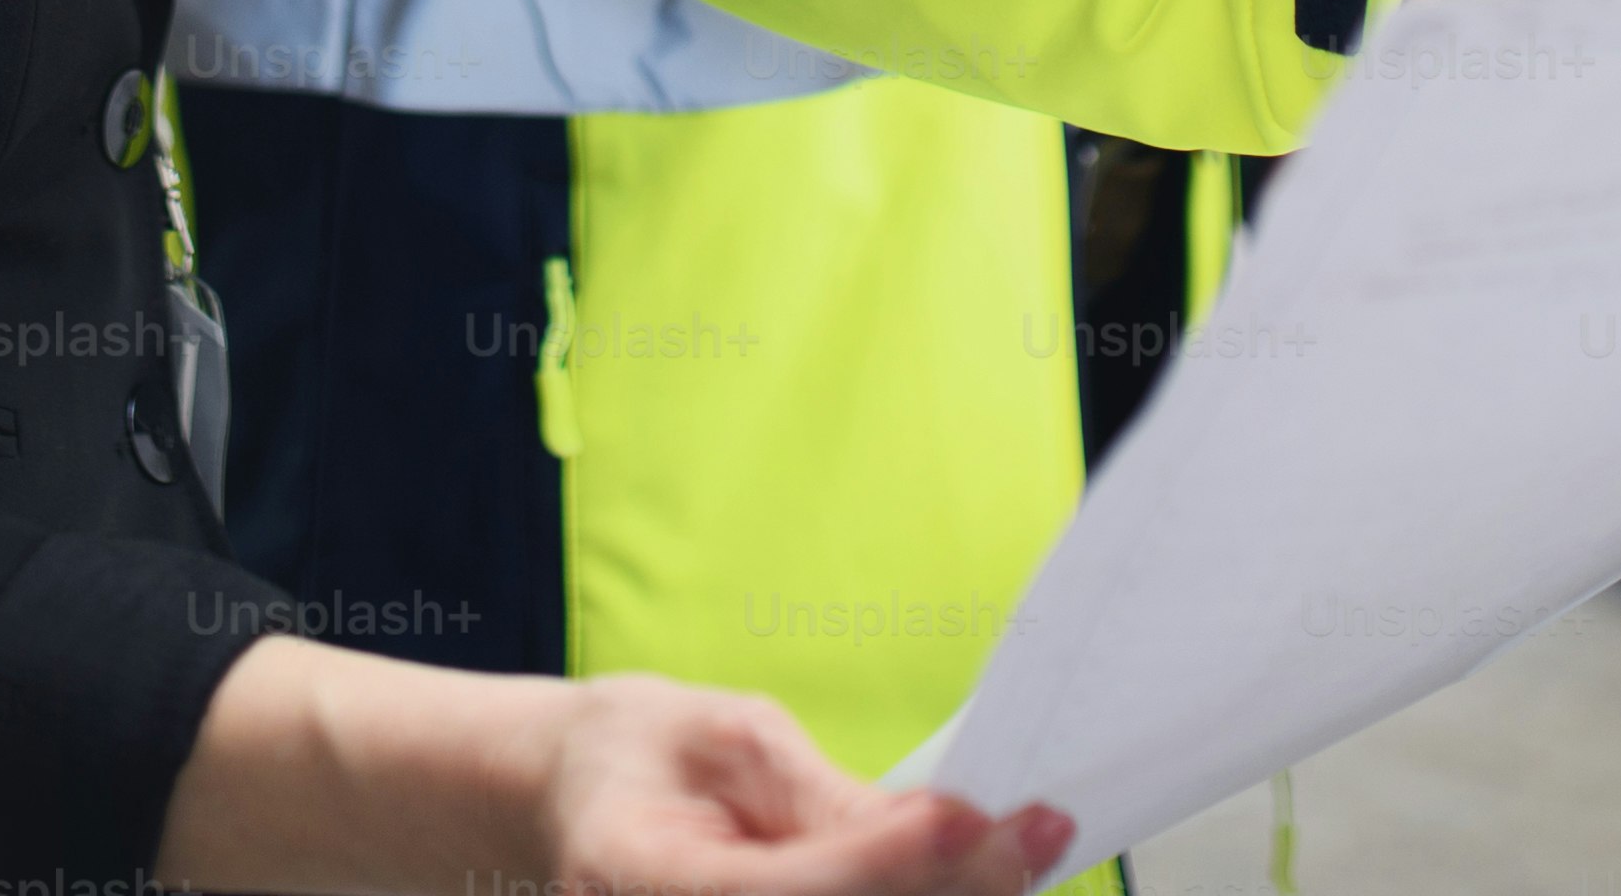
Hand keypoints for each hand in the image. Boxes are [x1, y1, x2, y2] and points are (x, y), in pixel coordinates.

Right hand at [533, 674, 1067, 895]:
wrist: (583, 804)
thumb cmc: (649, 759)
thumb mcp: (730, 739)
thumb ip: (826, 803)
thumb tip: (942, 831)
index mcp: (638, 879)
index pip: (787, 893)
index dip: (885, 863)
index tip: (974, 816)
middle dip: (949, 890)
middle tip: (1038, 832)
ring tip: (1021, 846)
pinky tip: (965, 873)